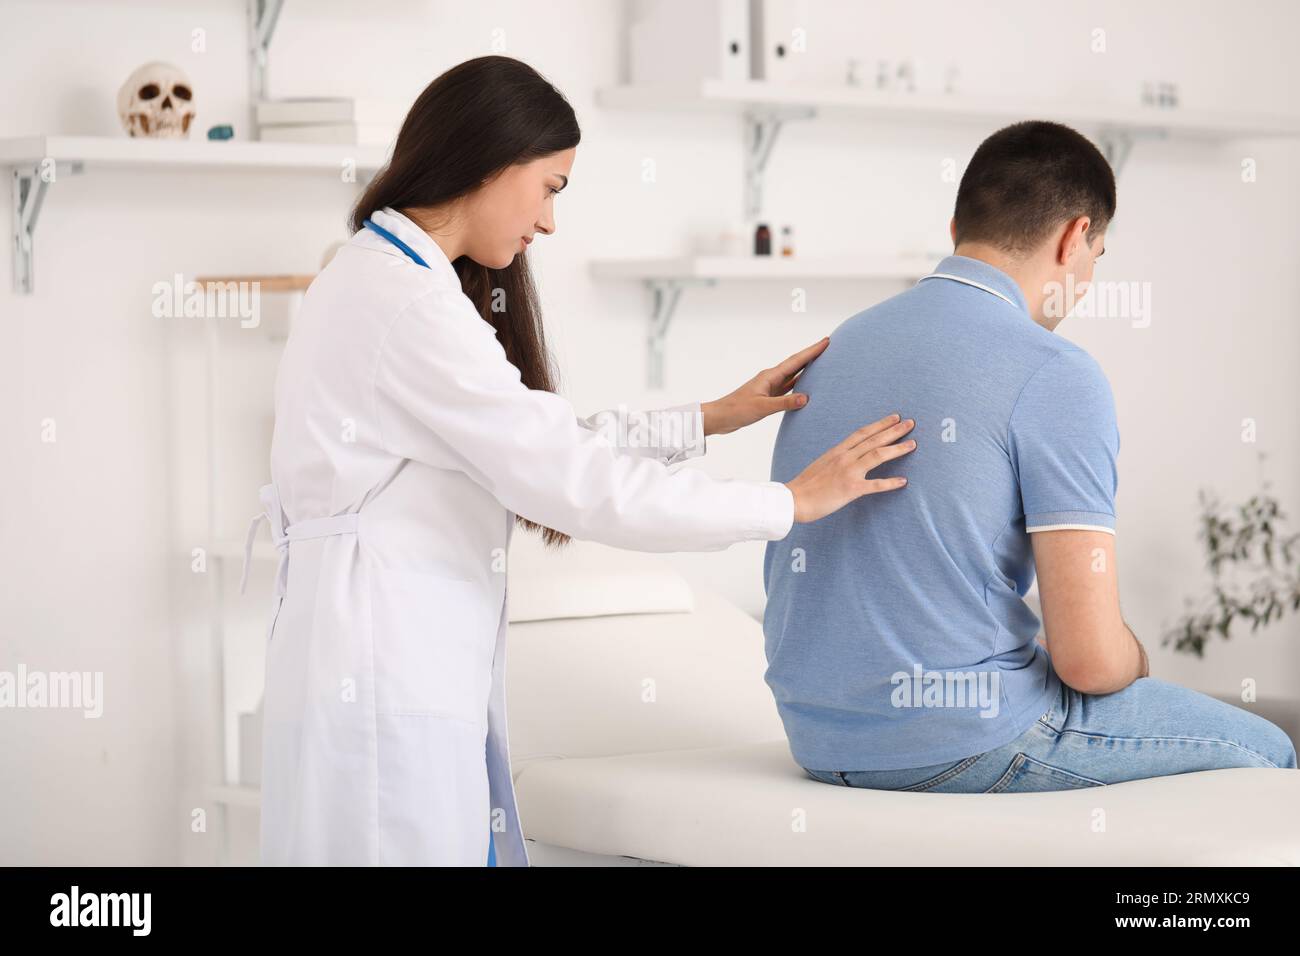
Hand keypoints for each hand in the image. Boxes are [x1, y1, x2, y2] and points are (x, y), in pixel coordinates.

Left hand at [700, 337, 829, 436]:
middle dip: (812, 355)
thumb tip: (806, 398)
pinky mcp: (768, 397)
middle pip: (796, 364)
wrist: (720, 417)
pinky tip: (806, 386)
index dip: (812, 351)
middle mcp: (771, 379)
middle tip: (828, 346)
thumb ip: (784, 403)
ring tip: (822, 363)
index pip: (796, 361)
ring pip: (792, 375)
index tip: (826, 341)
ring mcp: (769, 387)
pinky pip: (788, 388)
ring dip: (806, 369)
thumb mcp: (762, 407)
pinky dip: (798, 385)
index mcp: (770, 376)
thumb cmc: (737, 410)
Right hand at [785, 414, 915, 522]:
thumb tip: (848, 457)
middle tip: (911, 423)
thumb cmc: (805, 485)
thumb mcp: (821, 465)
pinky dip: (891, 483)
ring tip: (913, 444)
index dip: (880, 424)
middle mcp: (844, 458)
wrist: (794, 499)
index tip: (894, 417)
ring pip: (877, 455)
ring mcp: (848, 472)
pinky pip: (875, 485)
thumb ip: (836, 459)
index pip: (862, 433)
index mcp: (837, 451)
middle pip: (874, 440)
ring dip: (897, 449)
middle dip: (894, 430)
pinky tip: (904, 481)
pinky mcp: (851, 489)